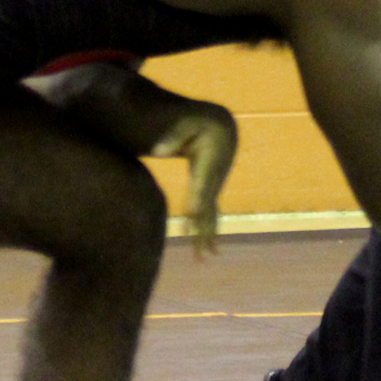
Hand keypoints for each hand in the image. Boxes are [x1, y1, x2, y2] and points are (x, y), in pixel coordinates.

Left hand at [150, 101, 237, 256]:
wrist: (221, 127)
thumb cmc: (198, 123)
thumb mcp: (187, 123)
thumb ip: (173, 135)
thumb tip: (158, 151)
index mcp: (212, 159)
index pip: (203, 182)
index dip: (198, 198)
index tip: (192, 215)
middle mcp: (216, 177)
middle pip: (209, 205)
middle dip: (204, 228)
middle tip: (201, 251)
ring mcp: (215, 185)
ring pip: (211, 214)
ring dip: (207, 236)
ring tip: (205, 257)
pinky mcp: (211, 190)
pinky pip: (210, 214)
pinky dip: (208, 230)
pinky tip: (209, 248)